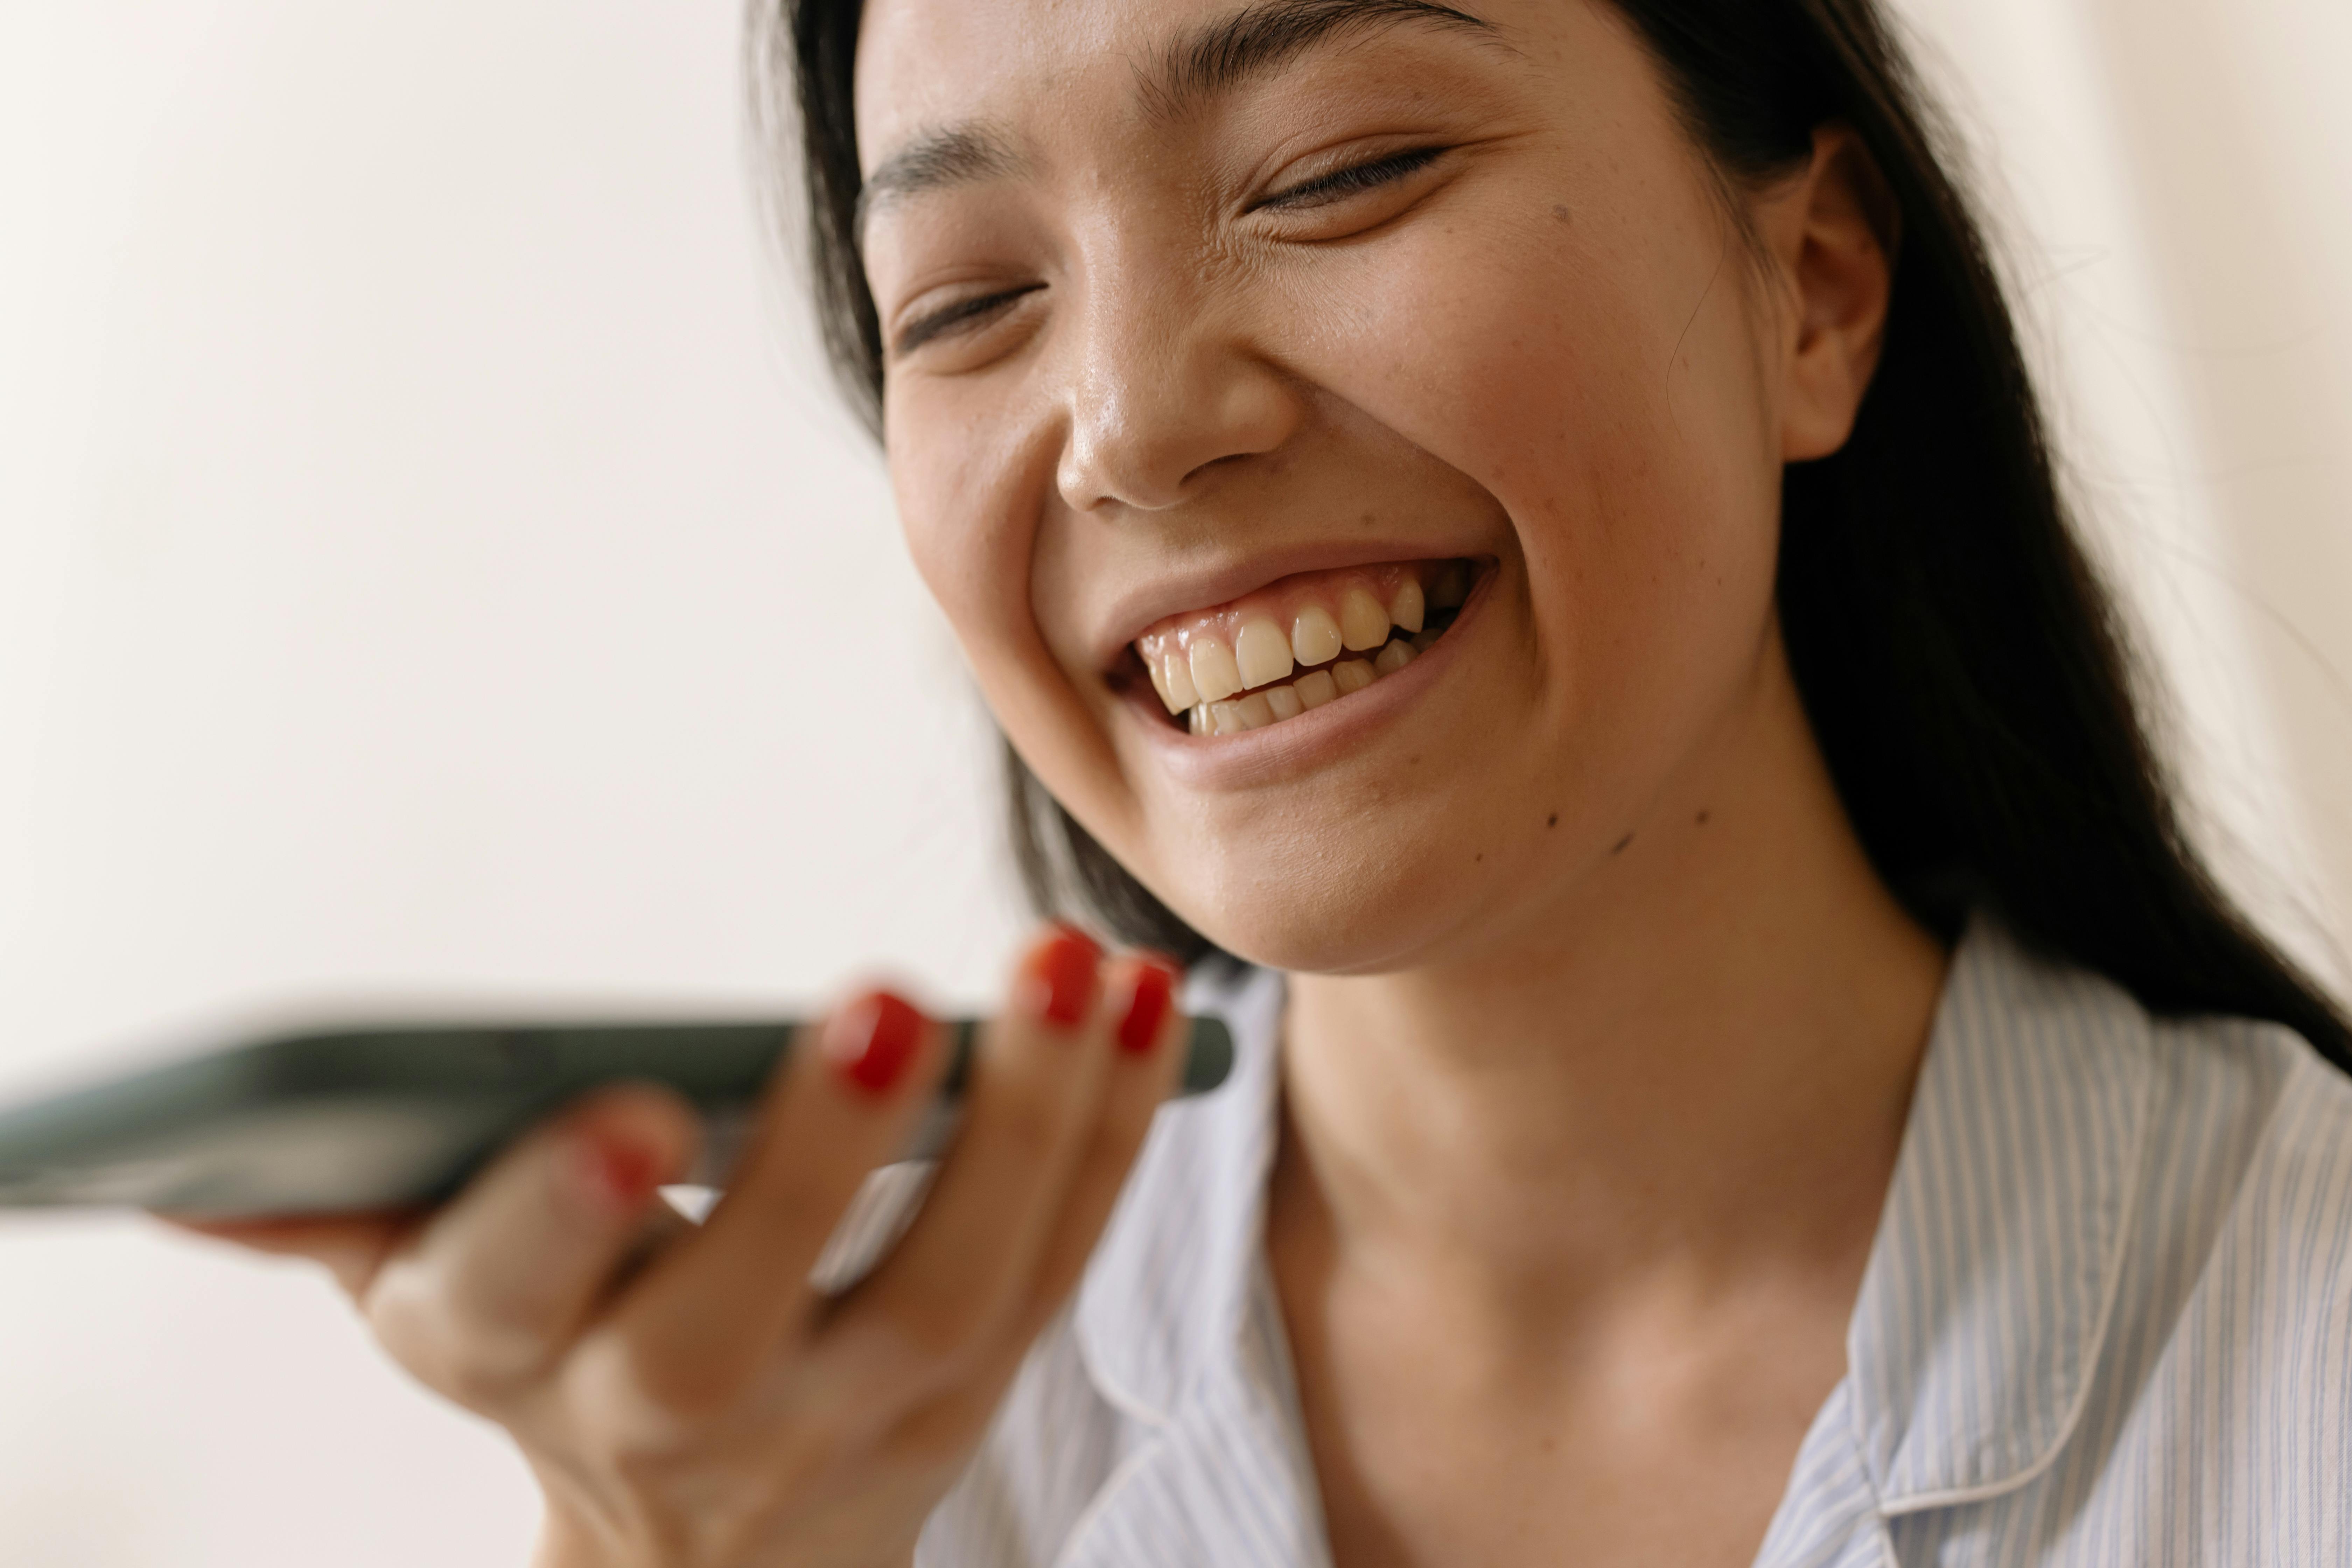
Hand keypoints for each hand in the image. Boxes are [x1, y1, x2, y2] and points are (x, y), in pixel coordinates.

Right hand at [175, 928, 1186, 1567]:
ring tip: (1075, 967)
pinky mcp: (977, 1390)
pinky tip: (1150, 1008)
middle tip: (889, 992)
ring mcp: (855, 1415)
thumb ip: (334, 1218)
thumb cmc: (557, 1361)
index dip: (559, 1212)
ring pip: (963, 1288)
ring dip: (1033, 1124)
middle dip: (825, 1160)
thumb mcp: (436, 1299)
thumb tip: (193, 1158)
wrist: (708, 1551)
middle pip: (764, 1308)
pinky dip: (1112, 1133)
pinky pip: (1062, 1257)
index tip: (623, 1110)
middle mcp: (686, 1411)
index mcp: (519, 1357)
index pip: (514, 1298)